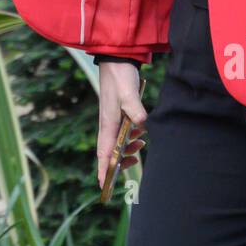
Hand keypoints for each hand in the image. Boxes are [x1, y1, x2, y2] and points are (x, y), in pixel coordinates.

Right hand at [96, 62, 148, 190]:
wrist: (116, 59)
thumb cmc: (120, 77)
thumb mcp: (128, 93)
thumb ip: (135, 109)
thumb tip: (142, 125)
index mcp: (107, 123)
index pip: (104, 153)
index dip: (104, 170)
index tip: (103, 186)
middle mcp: (108, 123)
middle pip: (110, 151)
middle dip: (119, 162)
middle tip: (134, 162)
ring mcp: (112, 118)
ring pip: (117, 142)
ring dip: (128, 147)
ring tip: (141, 144)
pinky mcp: (118, 112)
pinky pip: (122, 131)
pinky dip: (131, 136)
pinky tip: (141, 132)